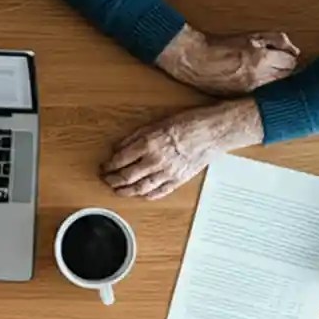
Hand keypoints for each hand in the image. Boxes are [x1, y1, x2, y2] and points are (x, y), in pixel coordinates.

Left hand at [102, 98, 263, 199]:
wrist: (214, 131)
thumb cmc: (189, 123)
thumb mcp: (157, 123)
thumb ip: (136, 136)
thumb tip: (119, 147)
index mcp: (148, 144)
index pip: (120, 160)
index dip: (109, 166)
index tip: (104, 166)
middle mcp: (155, 161)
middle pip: (127, 177)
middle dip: (113, 180)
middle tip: (106, 180)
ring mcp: (167, 173)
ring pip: (140, 188)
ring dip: (126, 191)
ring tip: (118, 190)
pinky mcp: (178, 180)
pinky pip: (159, 192)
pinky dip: (147, 195)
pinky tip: (141, 194)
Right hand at [157, 25, 299, 96]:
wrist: (196, 61)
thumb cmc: (220, 46)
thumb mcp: (251, 36)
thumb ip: (277, 40)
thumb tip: (295, 50)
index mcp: (261, 59)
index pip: (292, 62)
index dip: (289, 57)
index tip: (284, 54)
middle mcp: (258, 78)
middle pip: (287, 77)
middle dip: (285, 69)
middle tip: (277, 62)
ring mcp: (251, 91)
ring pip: (277, 88)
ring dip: (276, 80)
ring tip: (266, 71)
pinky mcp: (243, 98)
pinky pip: (263, 95)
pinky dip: (263, 88)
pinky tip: (255, 81)